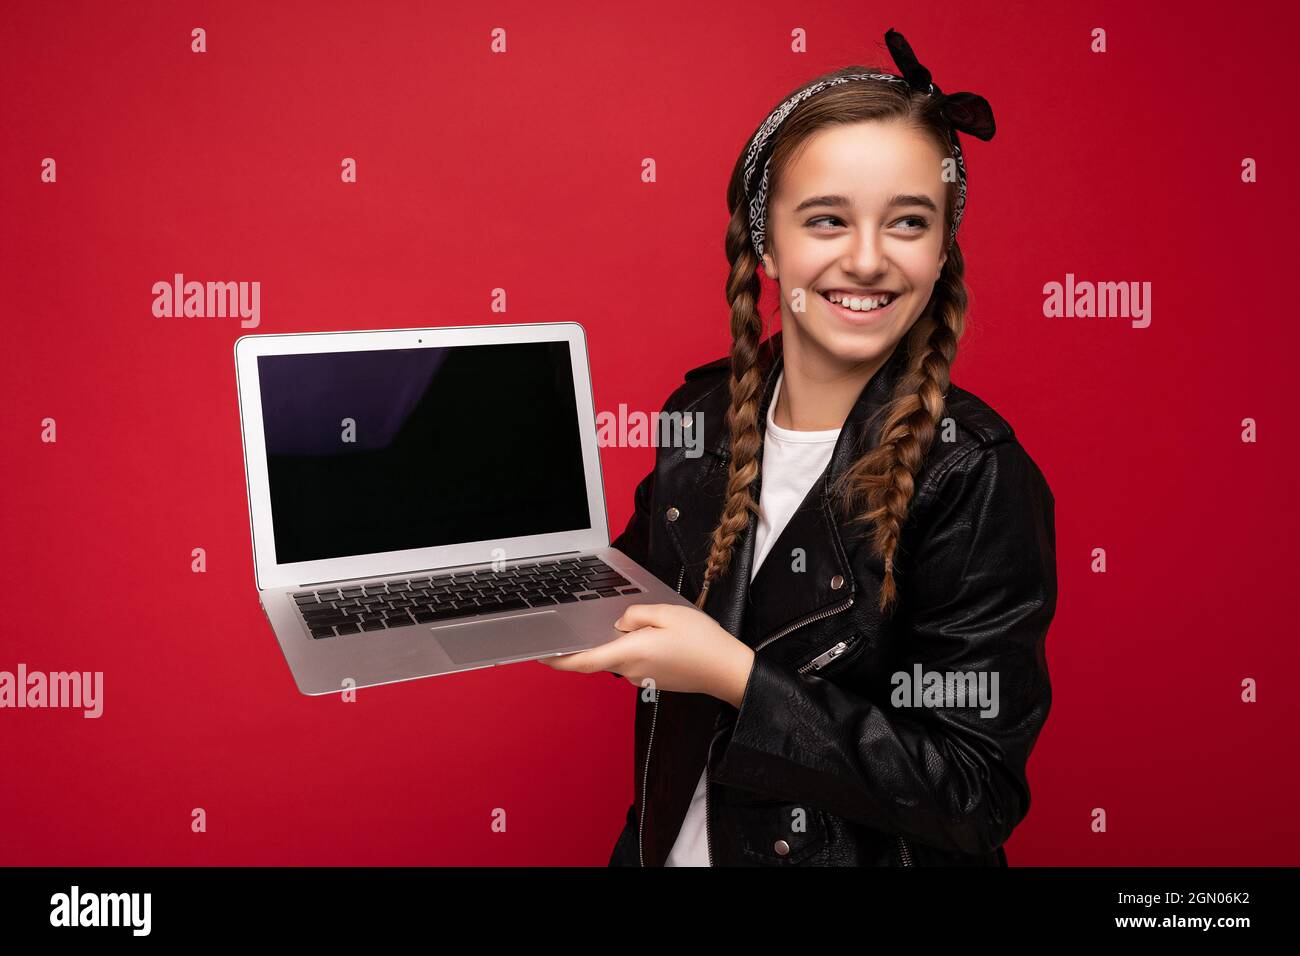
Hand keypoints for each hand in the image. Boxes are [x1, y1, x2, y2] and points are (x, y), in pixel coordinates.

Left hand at [535, 603, 756, 707]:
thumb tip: (619, 622)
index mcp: (629, 653)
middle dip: (606, 634)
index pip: (583, 661)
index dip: (558, 659)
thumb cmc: (701, 642)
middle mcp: (630, 670)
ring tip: (658, 625)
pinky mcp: (652, 678)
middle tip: (628, 618)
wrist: (726, 670)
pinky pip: (635, 659)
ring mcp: (641, 677)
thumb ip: (635, 614)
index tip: (540, 655)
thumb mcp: (667, 613)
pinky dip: (640, 646)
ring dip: (628, 640)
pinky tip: (663, 637)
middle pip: (603, 652)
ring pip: (621, 654)